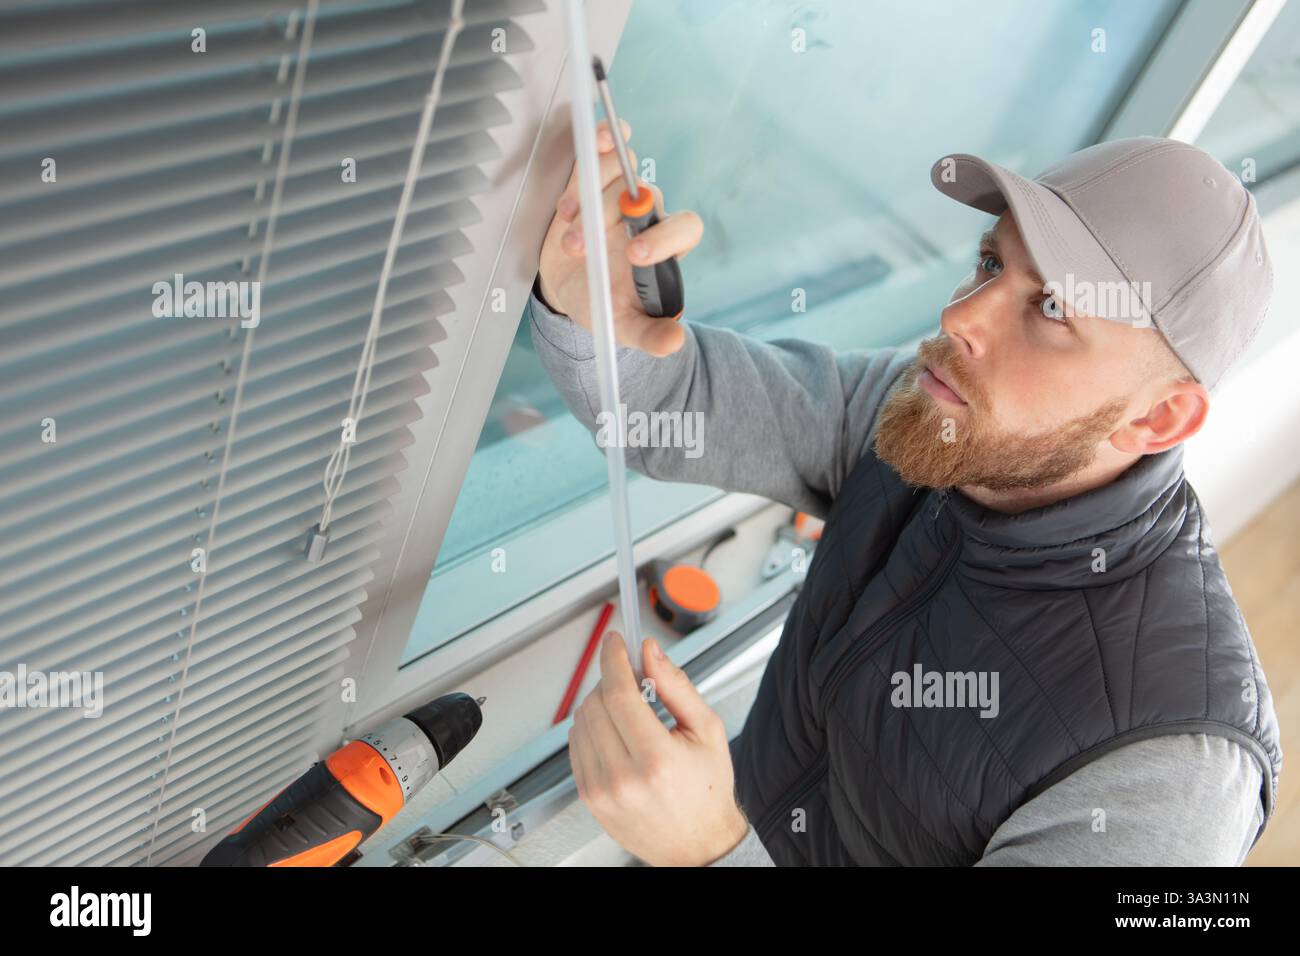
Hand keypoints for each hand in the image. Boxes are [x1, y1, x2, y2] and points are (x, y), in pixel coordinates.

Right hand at [538, 119, 703, 357]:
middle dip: (609, 217)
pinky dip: (599, 143)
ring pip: (622, 170)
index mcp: (665, 249)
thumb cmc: (602, 304)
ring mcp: (620, 193)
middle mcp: (648, 216)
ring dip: (591, 190)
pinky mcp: (595, 177)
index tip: (635, 256)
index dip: (666, 236)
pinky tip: (590, 145)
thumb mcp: (623, 327)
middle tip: (579, 248)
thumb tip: (674, 342)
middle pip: (644, 196)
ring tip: (567, 219)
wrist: (569, 288)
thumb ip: (650, 336)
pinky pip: (606, 149)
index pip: (685, 228)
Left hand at [568, 631, 748, 865]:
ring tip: (628, 711)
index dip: (613, 659)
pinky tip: (615, 731)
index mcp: (657, 759)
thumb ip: (676, 685)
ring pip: (581, 722)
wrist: (698, 845)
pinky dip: (591, 728)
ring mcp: (601, 790)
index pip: (619, 693)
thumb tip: (650, 653)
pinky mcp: (589, 797)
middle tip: (632, 678)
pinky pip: (576, 745)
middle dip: (610, 680)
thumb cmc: (706, 791)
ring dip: (599, 703)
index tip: (615, 642)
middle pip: (596, 704)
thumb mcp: (706, 729)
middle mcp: (623, 778)